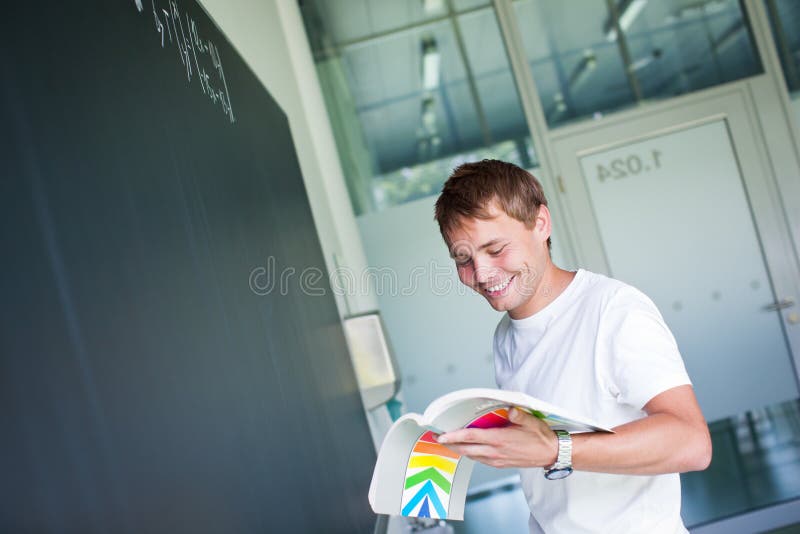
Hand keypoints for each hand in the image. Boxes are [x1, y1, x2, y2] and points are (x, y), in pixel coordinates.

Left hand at [435, 408, 559, 467]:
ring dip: (459, 450)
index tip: (442, 435)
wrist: (551, 454)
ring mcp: (497, 460)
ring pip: (471, 455)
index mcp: (500, 439)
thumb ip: (518, 415)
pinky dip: (470, 454)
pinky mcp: (500, 464)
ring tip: (448, 442)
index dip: (454, 436)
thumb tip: (509, 409)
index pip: (471, 437)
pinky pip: (480, 459)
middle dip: (450, 444)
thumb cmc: (540, 437)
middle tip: (438, 437)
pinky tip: (467, 449)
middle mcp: (495, 452)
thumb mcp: (531, 421)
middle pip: (466, 449)